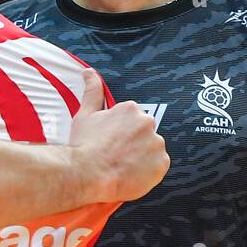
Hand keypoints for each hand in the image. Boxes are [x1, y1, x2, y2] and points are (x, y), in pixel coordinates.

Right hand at [68, 70, 168, 201]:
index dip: (119, 131)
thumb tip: (89, 72)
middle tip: (114, 152)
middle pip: (143, 133)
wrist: (87, 174)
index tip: (110, 140)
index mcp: (130, 109)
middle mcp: (147, 123)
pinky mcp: (162, 163)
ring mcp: (156, 144)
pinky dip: (146, 170)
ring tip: (120, 164)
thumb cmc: (84, 145)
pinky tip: (129, 172)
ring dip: (140, 155)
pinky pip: (157, 166)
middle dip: (132, 142)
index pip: (131, 119)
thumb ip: (92, 91)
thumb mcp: (85, 115)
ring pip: (151, 149)